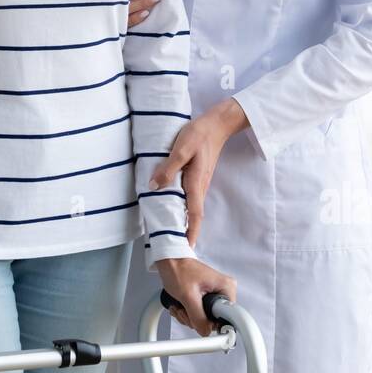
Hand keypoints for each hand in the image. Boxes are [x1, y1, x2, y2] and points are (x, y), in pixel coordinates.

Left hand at [150, 98, 248, 246]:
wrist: (217, 124)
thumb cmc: (198, 135)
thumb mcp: (181, 149)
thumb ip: (168, 168)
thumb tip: (154, 186)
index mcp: (196, 183)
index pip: (194, 214)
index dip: (190, 232)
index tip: (187, 248)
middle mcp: (200, 186)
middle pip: (193, 214)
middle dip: (187, 231)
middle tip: (176, 246)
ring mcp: (200, 182)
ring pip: (192, 206)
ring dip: (184, 220)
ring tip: (172, 230)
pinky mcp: (198, 176)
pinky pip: (190, 196)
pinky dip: (183, 206)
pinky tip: (173, 206)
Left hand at [154, 257, 236, 335]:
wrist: (169, 261)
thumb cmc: (178, 269)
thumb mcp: (188, 296)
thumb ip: (198, 317)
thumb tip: (205, 332)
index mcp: (226, 288)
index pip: (230, 318)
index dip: (215, 324)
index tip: (204, 326)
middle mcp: (223, 292)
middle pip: (214, 320)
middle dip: (195, 320)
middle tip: (185, 310)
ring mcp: (214, 296)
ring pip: (204, 319)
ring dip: (188, 317)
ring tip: (180, 305)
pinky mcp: (205, 299)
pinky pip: (199, 315)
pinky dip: (187, 314)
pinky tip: (180, 306)